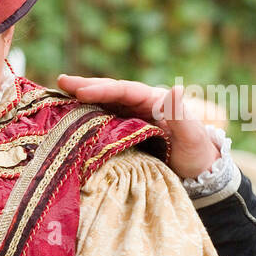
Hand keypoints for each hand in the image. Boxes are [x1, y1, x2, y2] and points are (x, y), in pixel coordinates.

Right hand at [57, 75, 220, 179]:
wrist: (198, 174)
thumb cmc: (197, 154)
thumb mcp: (192, 136)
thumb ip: (181, 116)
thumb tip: (175, 88)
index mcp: (154, 101)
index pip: (125, 91)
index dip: (103, 89)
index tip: (82, 91)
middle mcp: (140, 106)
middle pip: (109, 93)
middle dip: (85, 86)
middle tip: (61, 81)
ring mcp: (130, 119)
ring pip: (102, 106)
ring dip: (81, 101)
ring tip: (57, 95)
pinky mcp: (124, 135)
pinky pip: (102, 123)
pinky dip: (86, 119)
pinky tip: (68, 119)